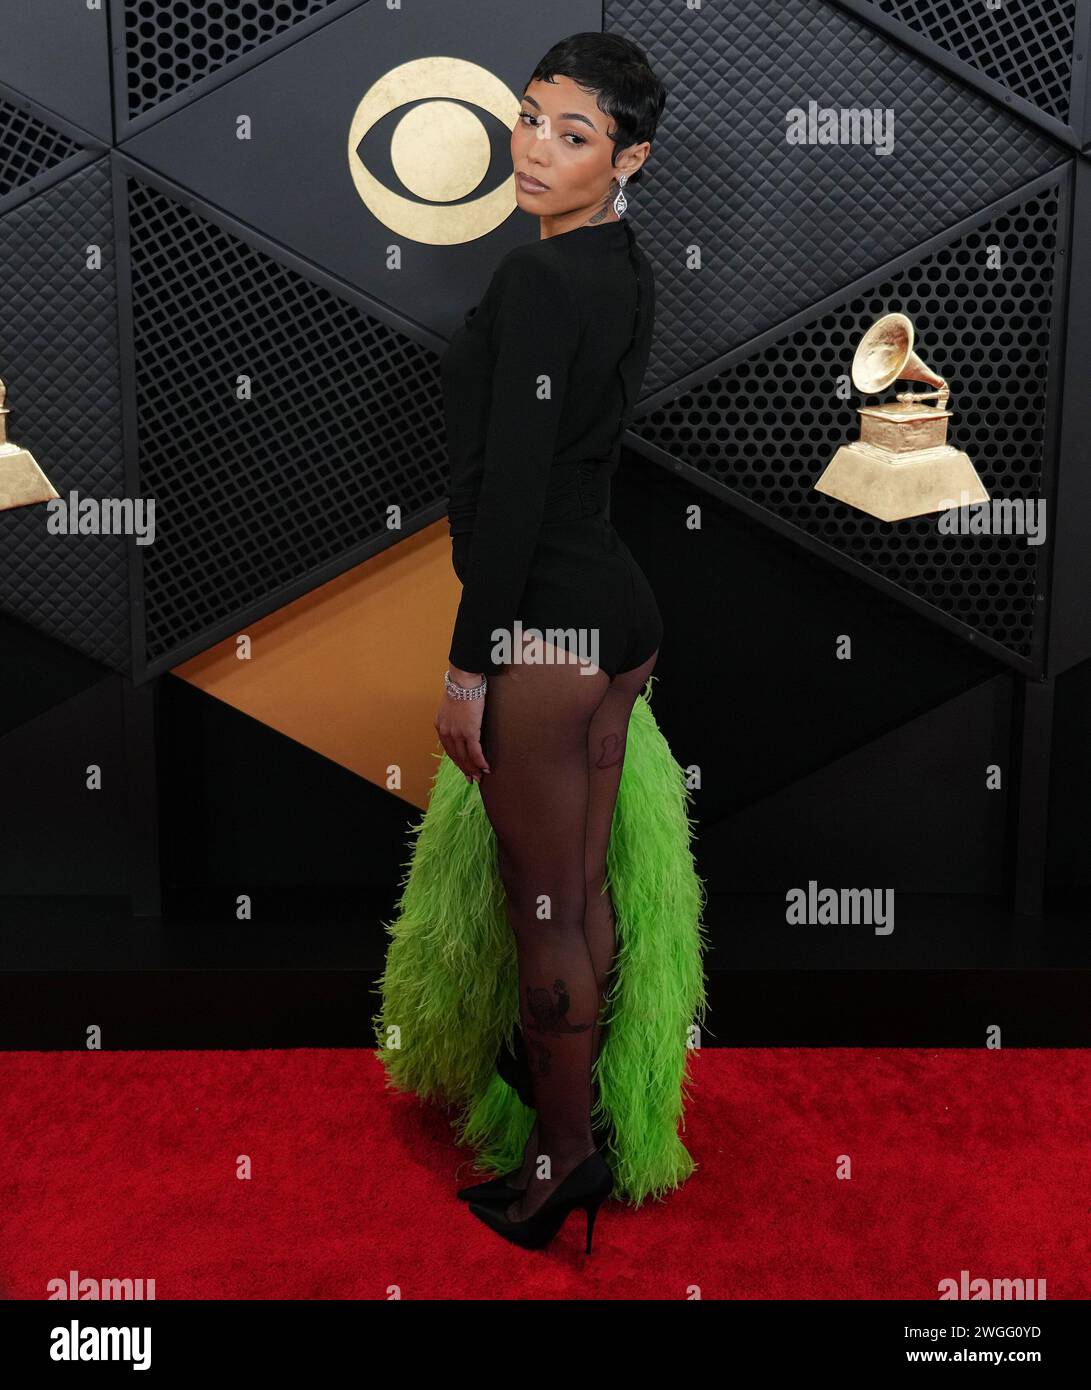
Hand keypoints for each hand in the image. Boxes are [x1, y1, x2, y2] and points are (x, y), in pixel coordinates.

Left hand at [435, 668, 491, 784]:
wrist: (464, 681)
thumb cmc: (461, 689)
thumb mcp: (452, 707)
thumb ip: (454, 718)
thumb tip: (462, 724)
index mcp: (441, 727)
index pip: (449, 749)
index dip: (457, 762)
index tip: (464, 769)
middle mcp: (446, 732)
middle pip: (456, 756)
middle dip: (465, 769)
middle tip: (473, 778)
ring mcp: (457, 733)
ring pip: (465, 757)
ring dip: (473, 768)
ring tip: (481, 776)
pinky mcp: (469, 731)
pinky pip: (474, 752)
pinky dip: (480, 761)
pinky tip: (486, 767)